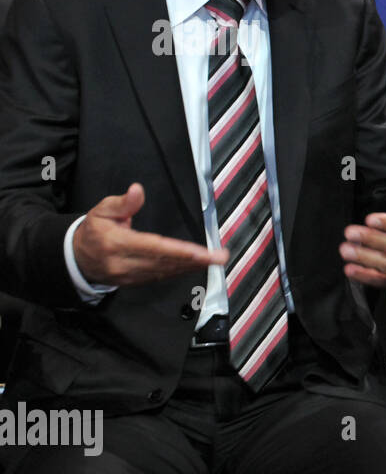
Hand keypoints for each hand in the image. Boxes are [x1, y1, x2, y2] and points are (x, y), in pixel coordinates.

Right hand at [73, 183, 226, 286]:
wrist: (76, 259)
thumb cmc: (93, 231)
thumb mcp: (101, 210)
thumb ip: (122, 203)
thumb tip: (137, 190)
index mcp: (116, 244)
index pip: (153, 248)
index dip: (179, 251)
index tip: (202, 252)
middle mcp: (125, 264)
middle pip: (165, 262)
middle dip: (195, 260)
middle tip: (220, 256)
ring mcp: (131, 276)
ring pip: (166, 272)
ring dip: (193, 266)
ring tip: (215, 259)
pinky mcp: (136, 282)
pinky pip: (162, 276)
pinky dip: (182, 270)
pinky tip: (198, 264)